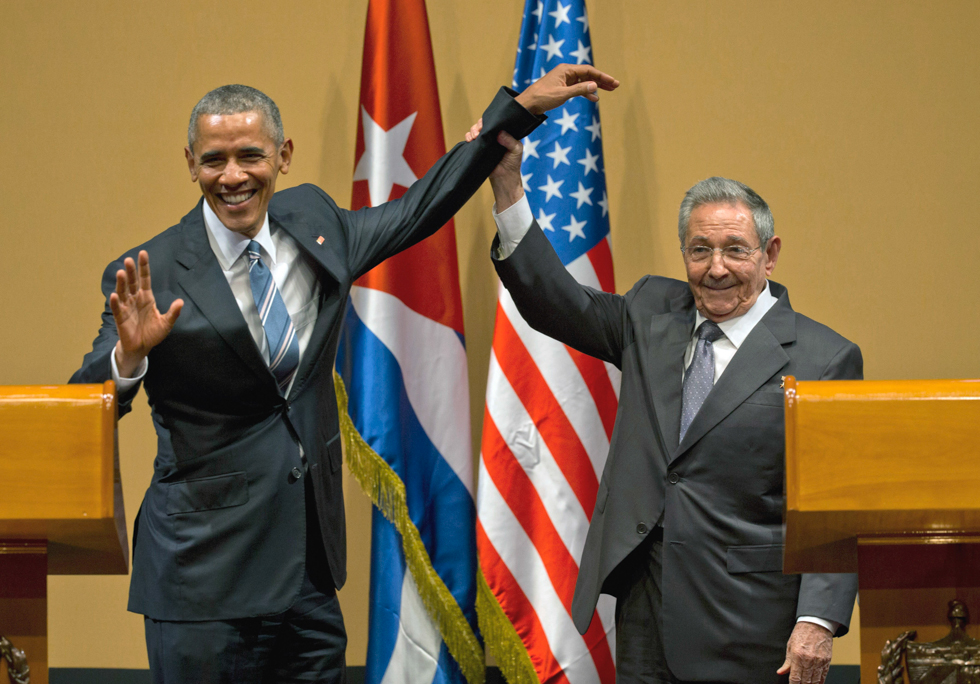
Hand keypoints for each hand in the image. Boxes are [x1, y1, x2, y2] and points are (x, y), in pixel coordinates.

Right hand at [109, 250, 182, 376]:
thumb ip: (173, 313)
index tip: (142, 253)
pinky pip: (118, 308)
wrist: (141, 347)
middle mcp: (135, 299)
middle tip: (128, 260)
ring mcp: (127, 307)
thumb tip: (180, 302)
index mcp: (146, 297)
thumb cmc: (153, 333)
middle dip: (131, 271)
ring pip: (123, 292)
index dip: (143, 267)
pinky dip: (116, 302)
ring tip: (121, 272)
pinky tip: (115, 295)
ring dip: (122, 283)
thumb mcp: (166, 323)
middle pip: (132, 282)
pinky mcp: (120, 318)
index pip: (145, 279)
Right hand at [466, 119, 524, 211]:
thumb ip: (510, 140)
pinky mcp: (478, 148)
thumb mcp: (516, 149)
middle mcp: (493, 135)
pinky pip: (471, 141)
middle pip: (483, 124)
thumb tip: (499, 133)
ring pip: (476, 130)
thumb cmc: (513, 162)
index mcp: (503, 132)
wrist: (504, 177)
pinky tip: (470, 140)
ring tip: (474, 136)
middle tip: (479, 130)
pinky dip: (468, 137)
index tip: (488, 122)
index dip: (490, 119)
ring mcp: (485, 141)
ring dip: (473, 130)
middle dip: (479, 125)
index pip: (495, 121)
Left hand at [515, 64, 618, 114]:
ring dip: (596, 86)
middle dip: (602, 80)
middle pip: (588, 74)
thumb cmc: (543, 97)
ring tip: (609, 91)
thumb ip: (579, 90)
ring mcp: (564, 80)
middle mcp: (566, 72)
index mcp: (566, 70)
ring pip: (584, 81)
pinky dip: (586, 92)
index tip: (613, 82)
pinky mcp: (562, 88)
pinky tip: (593, 98)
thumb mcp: (563, 94)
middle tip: (615, 86)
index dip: (602, 76)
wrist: (528, 104)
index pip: (588, 70)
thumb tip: (595, 85)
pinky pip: (578, 88)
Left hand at [777, 621, 833, 683]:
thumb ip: (787, 662)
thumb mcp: (790, 645)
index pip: (795, 677)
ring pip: (815, 681)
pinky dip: (819, 681)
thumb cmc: (802, 633)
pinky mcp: (827, 661)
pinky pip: (823, 676)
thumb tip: (781, 672)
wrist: (816, 624)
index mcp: (797, 656)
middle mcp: (809, 660)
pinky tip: (815, 683)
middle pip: (805, 681)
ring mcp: (819, 661)